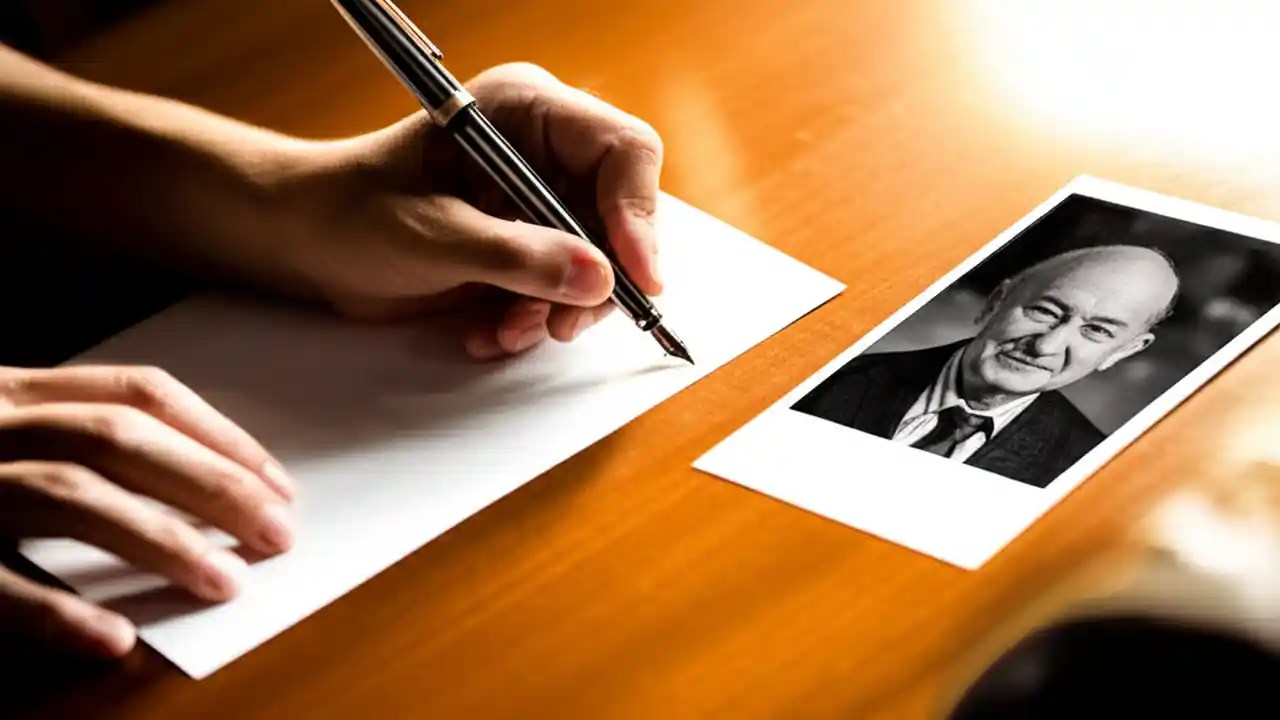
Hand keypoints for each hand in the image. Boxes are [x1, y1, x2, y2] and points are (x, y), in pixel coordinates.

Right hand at [0, 365, 294, 657]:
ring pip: (69, 496)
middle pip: (118, 439)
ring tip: (225, 581)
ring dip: (160, 539)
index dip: (220, 438)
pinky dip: (57, 610)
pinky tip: (116, 635)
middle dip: (211, 484)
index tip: (279, 486)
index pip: (140, 394)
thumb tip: (214, 494)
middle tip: (278, 532)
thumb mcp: (11, 439)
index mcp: (18, 393)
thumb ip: (85, 448)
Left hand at [259, 62, 664, 358]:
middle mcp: (543, 149)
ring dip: (560, 309)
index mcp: (525, 110)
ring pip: (599, 262)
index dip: (638, 215)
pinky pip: (566, 288)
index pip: (622, 151)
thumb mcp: (431, 237)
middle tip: (562, 323)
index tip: (634, 276)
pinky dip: (535, 319)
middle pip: (621, 214)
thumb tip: (598, 279)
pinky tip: (490, 330)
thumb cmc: (349, 212)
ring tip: (506, 329)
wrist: (308, 242)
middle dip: (596, 279)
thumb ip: (516, 257)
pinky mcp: (528, 242)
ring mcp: (538, 198)